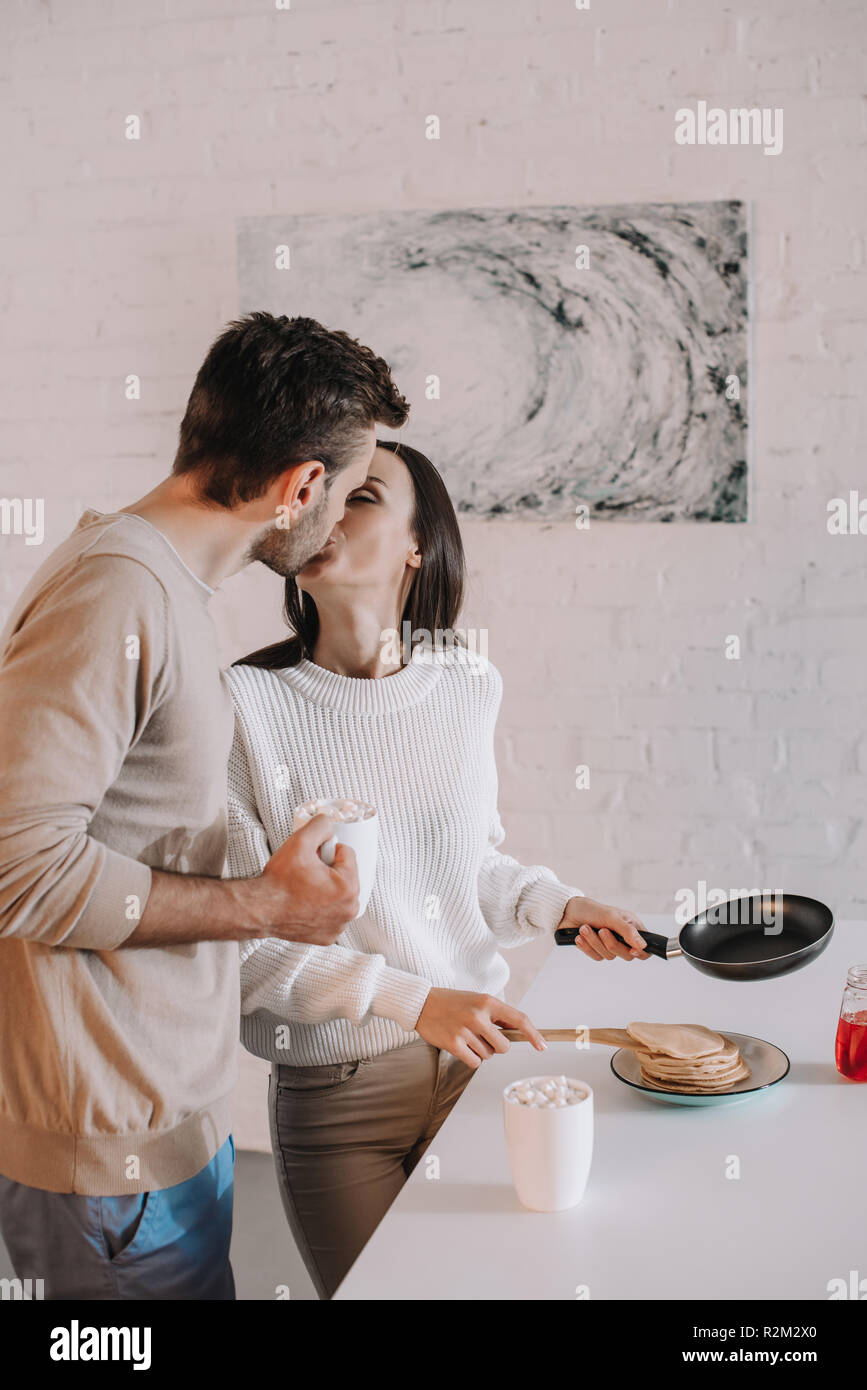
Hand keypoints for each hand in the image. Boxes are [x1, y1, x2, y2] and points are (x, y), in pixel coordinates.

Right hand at [259, 814, 359, 944]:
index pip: (347, 854)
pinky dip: (322, 907)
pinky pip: (331, 913)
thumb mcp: (300, 842)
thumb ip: (320, 826)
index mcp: (348, 887)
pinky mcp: (328, 936)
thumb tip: (330, 823)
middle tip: (307, 873)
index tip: (312, 859)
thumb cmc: (278, 883)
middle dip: (329, 870)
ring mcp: (339, 925)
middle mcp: (349, 909)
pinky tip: (306, 903)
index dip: (327, 851)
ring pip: (339, 895)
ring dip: (327, 889)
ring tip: (305, 888)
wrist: (260, 909)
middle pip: (346, 875)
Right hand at [415, 988, 546, 1068]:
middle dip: (497, 1047)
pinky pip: (475, 1062)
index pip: (519, 1019)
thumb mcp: (477, 1001)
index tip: (543, 1046)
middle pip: (504, 1047)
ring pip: (488, 1055)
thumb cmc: (454, 1003)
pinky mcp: (453, 1043)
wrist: (422, 1003)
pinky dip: (470, 1058)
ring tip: (465, 1035)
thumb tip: (519, 1033)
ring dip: (480, 1051)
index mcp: (488, 1002)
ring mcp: (465, 1030)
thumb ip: (497, 1016)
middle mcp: (478, 1015)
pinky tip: (459, 1045)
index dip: (534, 1035)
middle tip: (483, 1037)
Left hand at [558, 896, 649, 961]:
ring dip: (594, 942)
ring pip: (609, 956)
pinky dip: (587, 947)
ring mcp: (609, 944)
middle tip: (601, 930)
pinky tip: (580, 937)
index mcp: (631, 927)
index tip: (632, 950)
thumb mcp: (611, 917)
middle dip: (611, 943)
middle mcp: (622, 937)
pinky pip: (596, 956)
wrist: (567, 911)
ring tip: (585, 928)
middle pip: (626, 955)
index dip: (641, 952)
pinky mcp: (596, 949)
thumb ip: (627, 931)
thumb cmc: (591, 909)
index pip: (644, 947)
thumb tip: (642, 945)